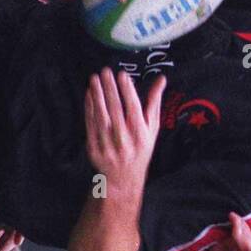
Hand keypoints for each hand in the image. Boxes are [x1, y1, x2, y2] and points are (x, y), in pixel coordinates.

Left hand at [84, 68, 164, 196]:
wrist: (123, 178)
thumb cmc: (140, 148)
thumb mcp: (152, 128)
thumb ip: (154, 102)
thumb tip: (161, 79)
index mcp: (140, 134)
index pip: (133, 108)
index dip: (127, 90)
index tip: (122, 74)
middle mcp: (124, 140)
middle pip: (115, 110)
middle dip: (109, 88)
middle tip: (105, 71)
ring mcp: (108, 145)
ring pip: (101, 116)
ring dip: (97, 96)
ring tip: (94, 79)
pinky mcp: (94, 149)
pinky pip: (90, 125)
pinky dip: (89, 108)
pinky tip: (89, 95)